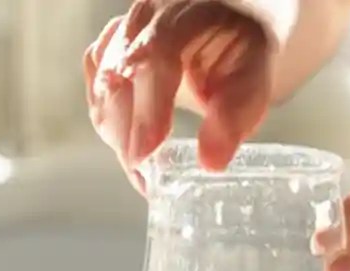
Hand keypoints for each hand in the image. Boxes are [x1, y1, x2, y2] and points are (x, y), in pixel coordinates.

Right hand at [83, 0, 273, 191]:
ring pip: (102, 87)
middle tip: (145, 176)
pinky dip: (108, 122)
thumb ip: (236, 114)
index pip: (155, 57)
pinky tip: (129, 142)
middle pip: (119, 76)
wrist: (230, 19)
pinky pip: (96, 89)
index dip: (147, 109)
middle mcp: (145, 17)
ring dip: (116, 133)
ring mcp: (121, 32)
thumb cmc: (241, 46)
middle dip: (127, 133)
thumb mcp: (254, 75)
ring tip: (142, 168)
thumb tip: (211, 162)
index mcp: (184, 13)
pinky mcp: (107, 50)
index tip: (145, 154)